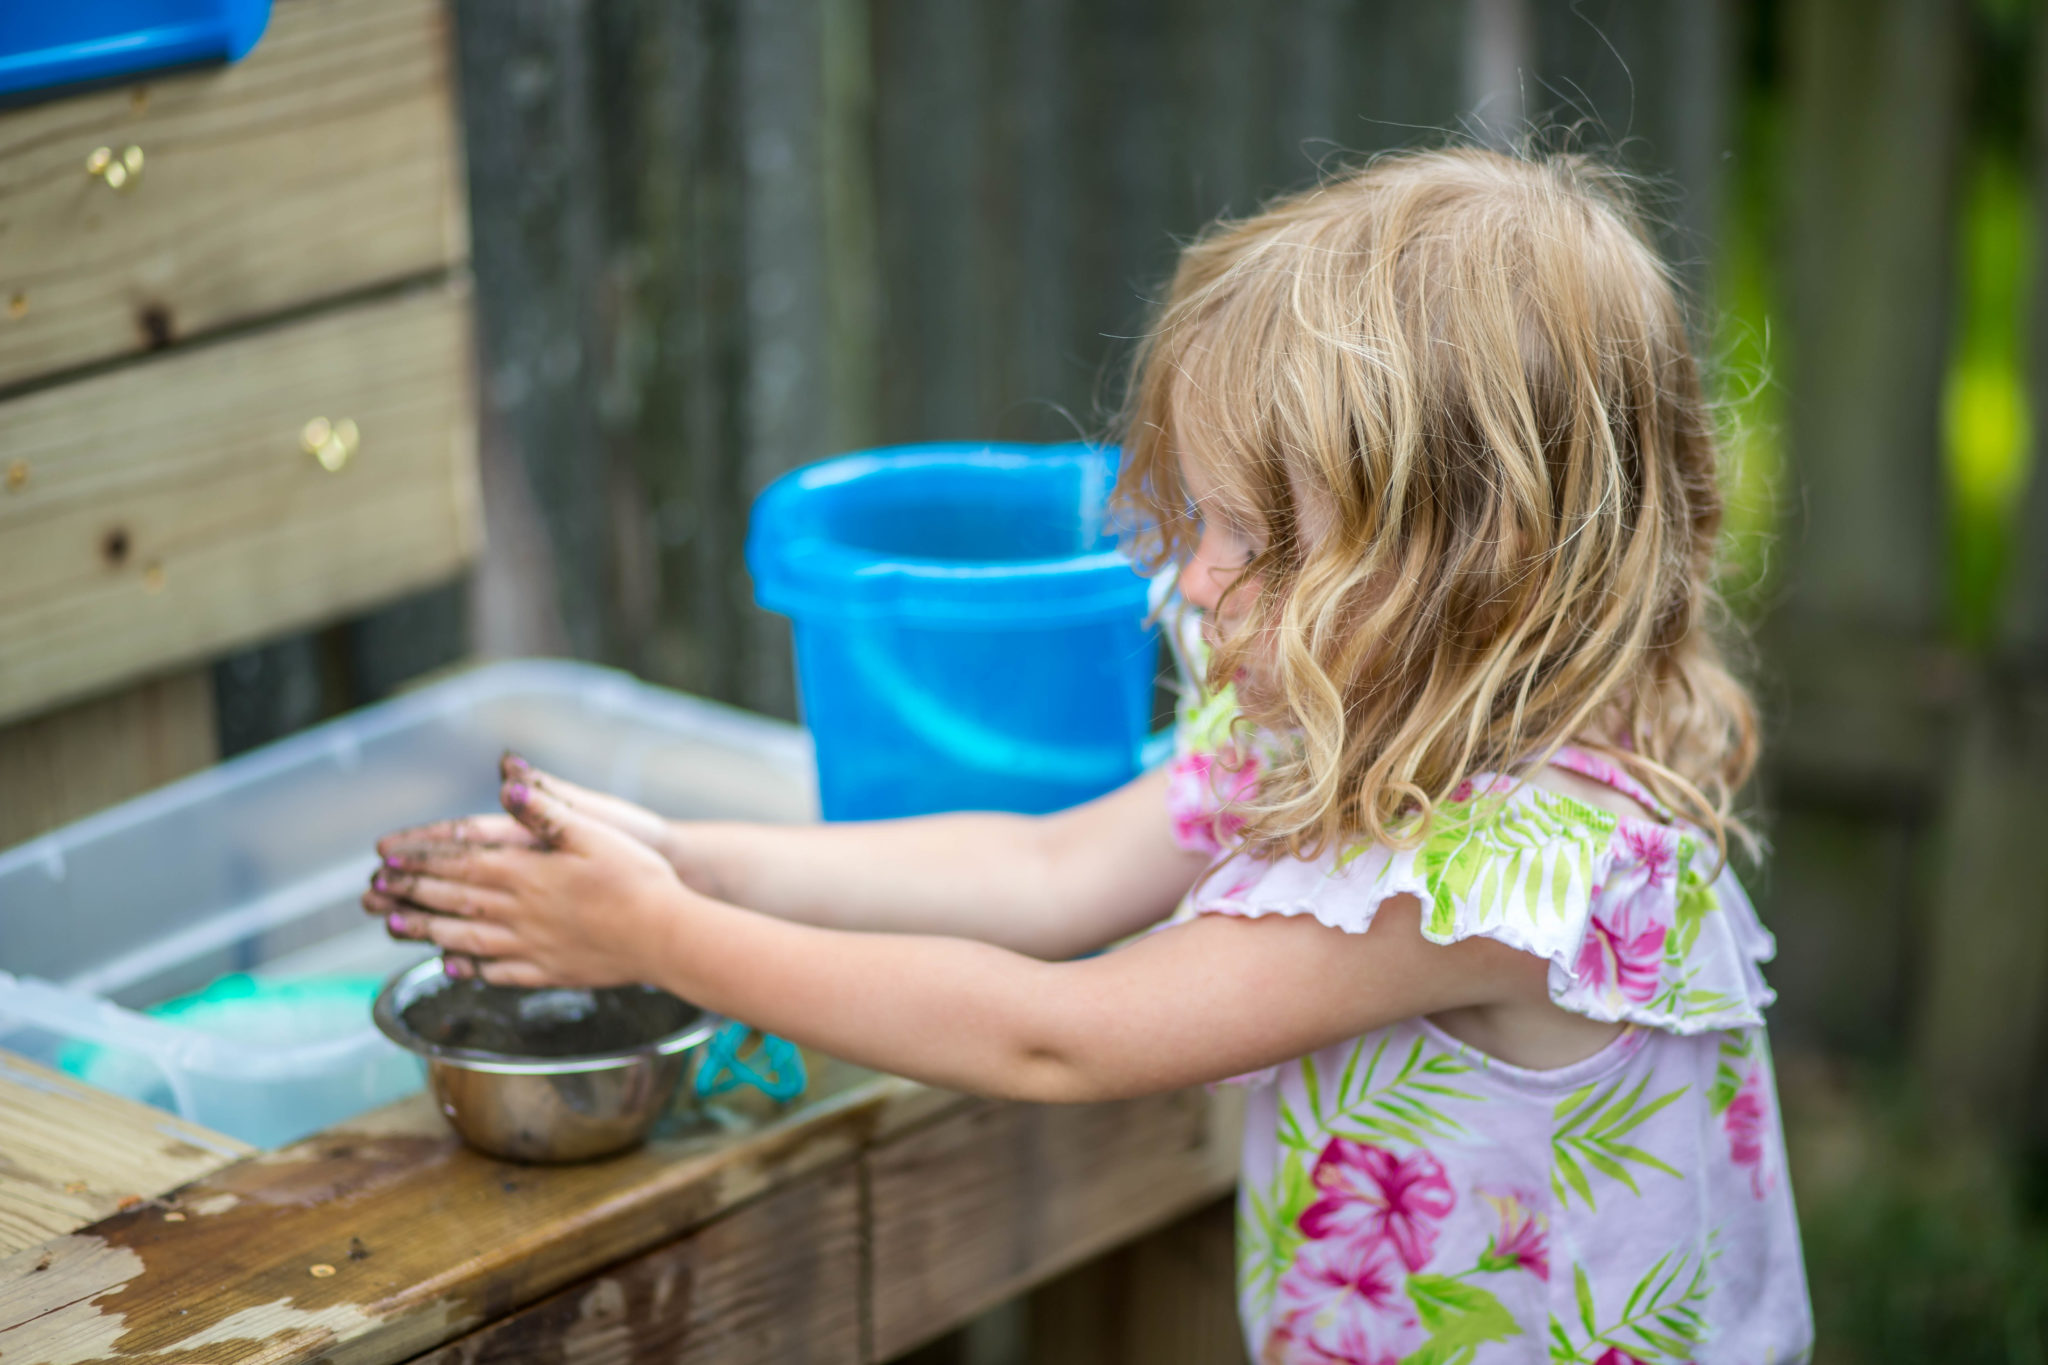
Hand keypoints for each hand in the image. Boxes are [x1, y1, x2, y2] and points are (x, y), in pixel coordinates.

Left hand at [364, 775, 694, 988]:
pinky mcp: (549, 971)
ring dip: (425, 931)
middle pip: (453, 900)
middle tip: (370, 892)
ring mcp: (530, 946)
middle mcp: (519, 911)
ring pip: (464, 938)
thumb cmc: (639, 878)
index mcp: (526, 872)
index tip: (383, 857)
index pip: (459, 862)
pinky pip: (498, 971)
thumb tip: (507, 781)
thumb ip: (546, 811)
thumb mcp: (596, 831)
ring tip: (394, 927)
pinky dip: (469, 968)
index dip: (418, 859)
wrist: (667, 936)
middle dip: (409, 894)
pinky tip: (453, 966)